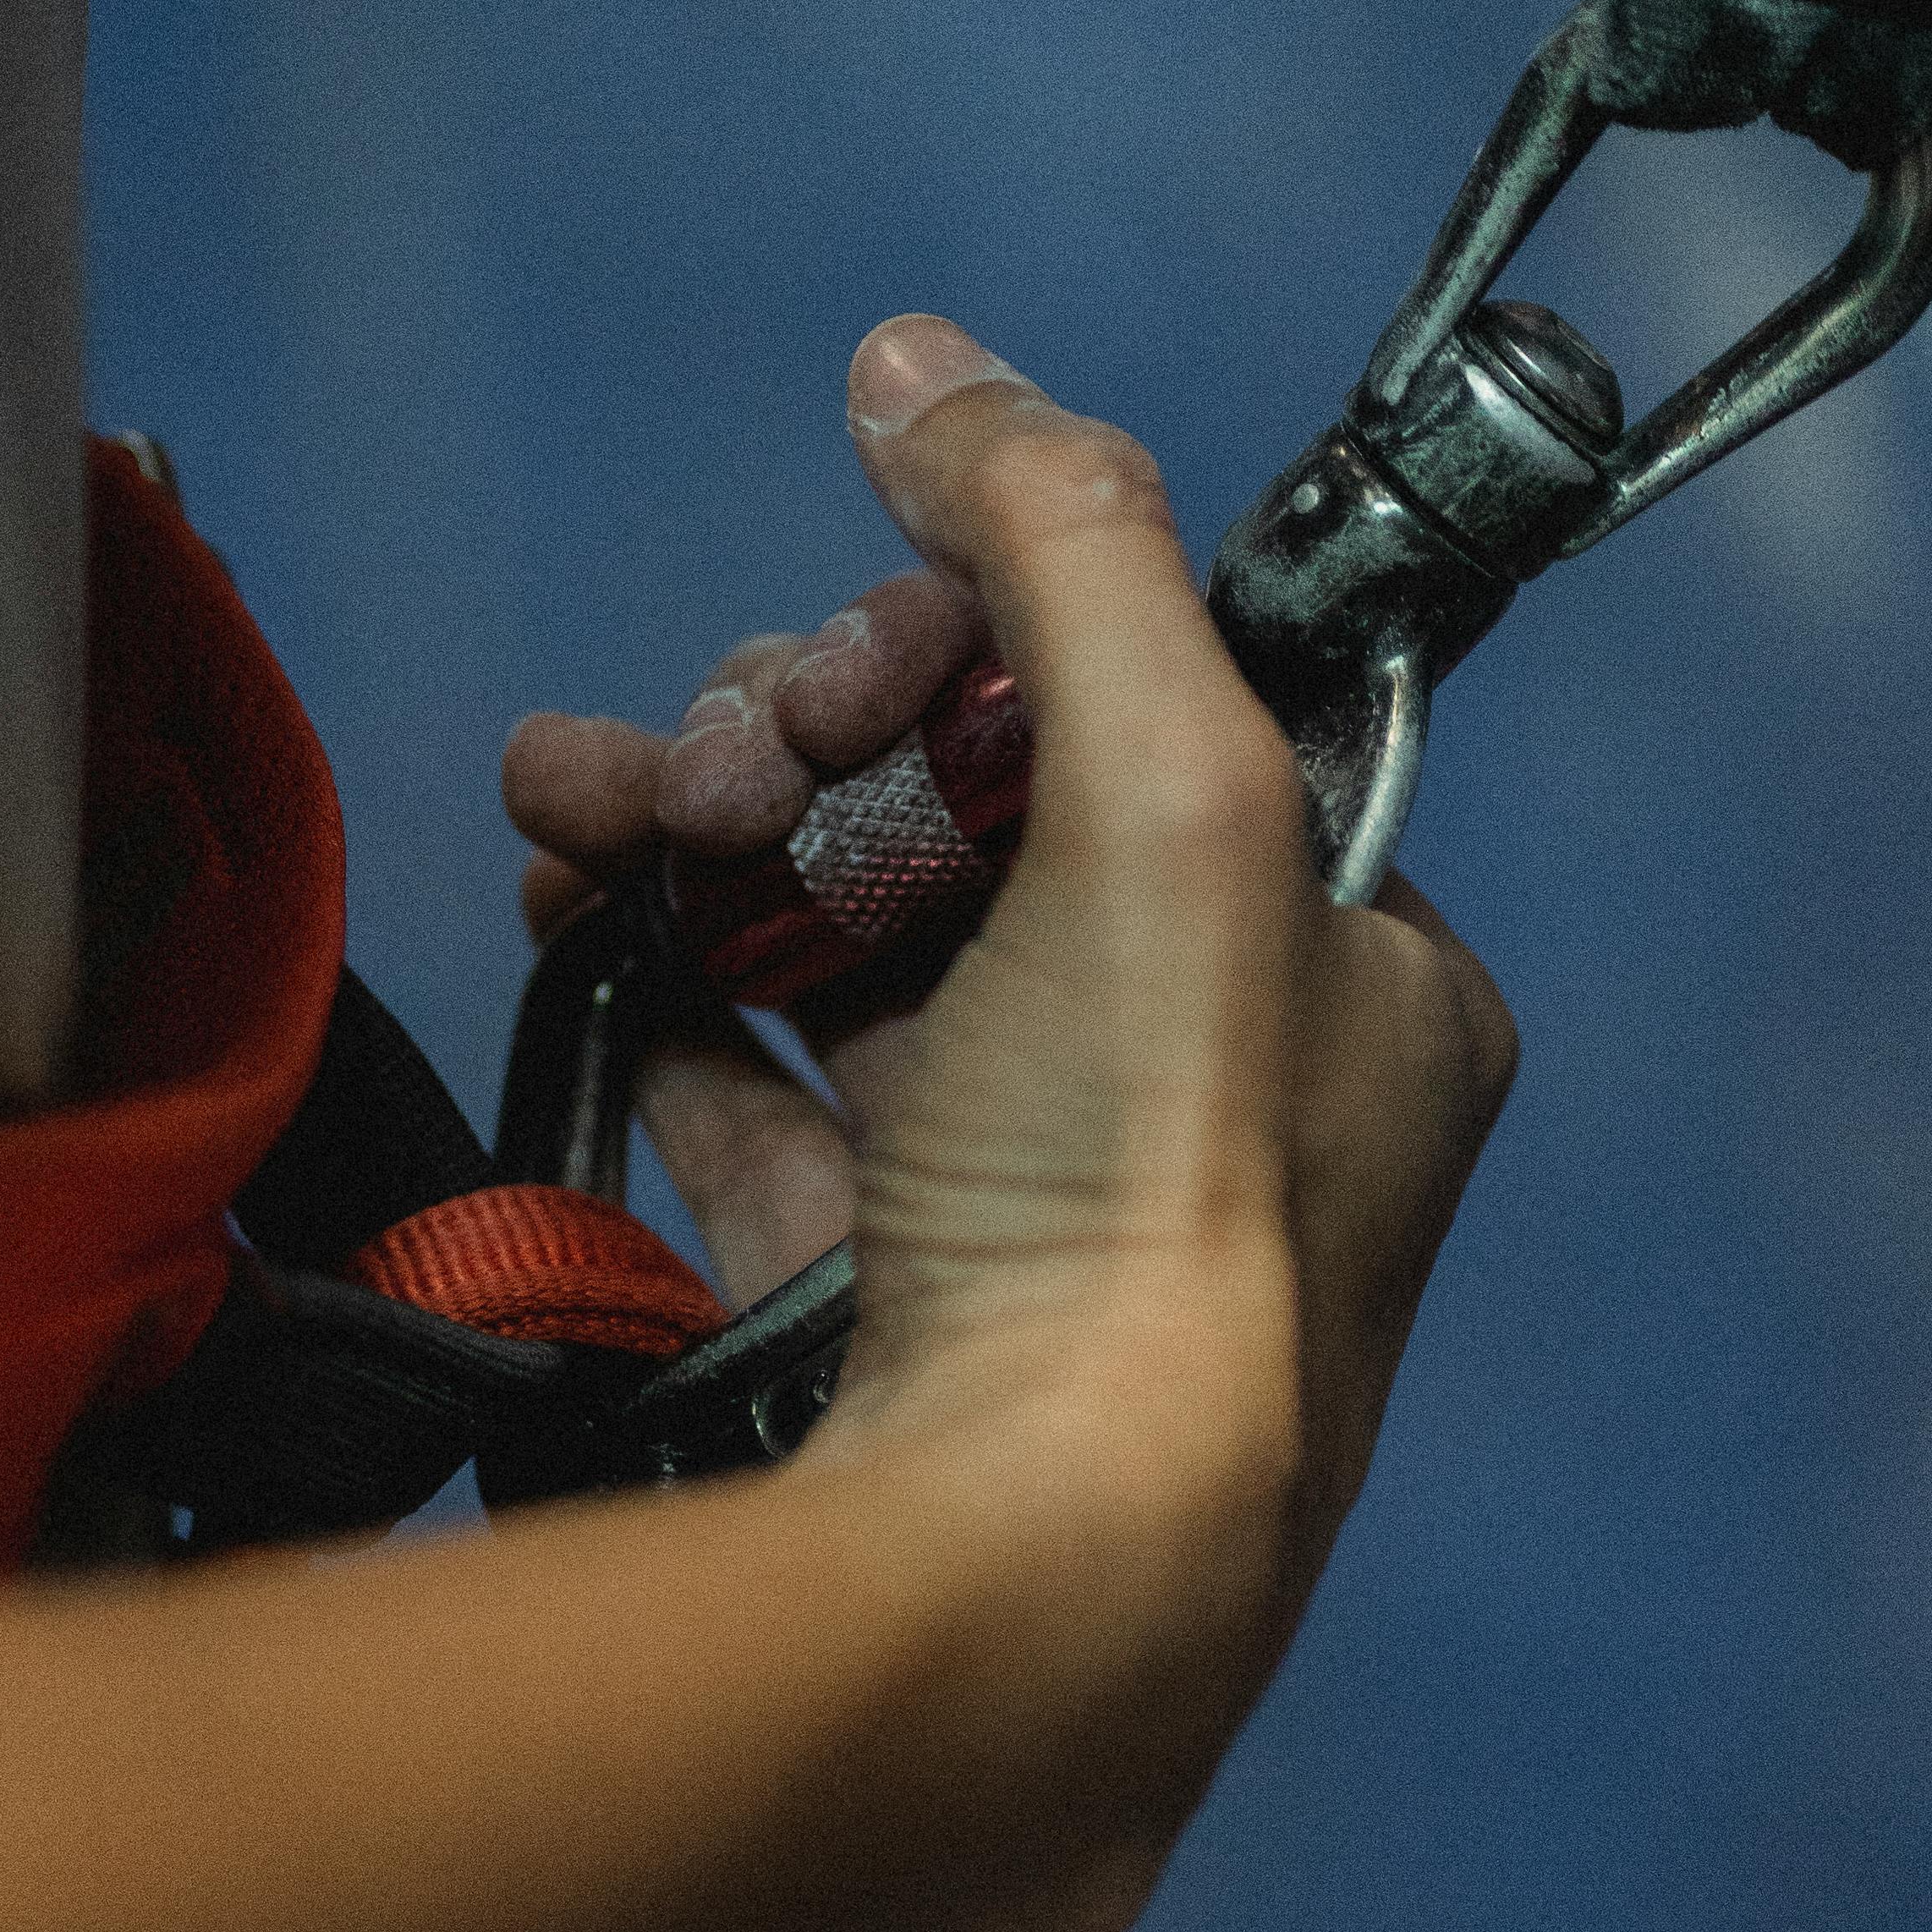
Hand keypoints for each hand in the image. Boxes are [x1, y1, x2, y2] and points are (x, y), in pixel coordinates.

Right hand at [508, 318, 1516, 1647]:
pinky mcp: (869, 1299)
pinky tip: (576, 919)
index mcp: (1357, 985)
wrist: (1019, 1567)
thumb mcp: (1167, 795)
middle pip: (976, 814)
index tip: (870, 642)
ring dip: (694, 826)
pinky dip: (656, 984)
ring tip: (574, 803)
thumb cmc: (1148, 1196)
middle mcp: (1214, 1095)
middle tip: (719, 748)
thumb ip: (1064, 541)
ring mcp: (1030, 1210)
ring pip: (842, 935)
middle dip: (804, 734)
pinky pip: (750, 1089)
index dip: (987, 647)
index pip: (1158, 721)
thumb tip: (928, 364)